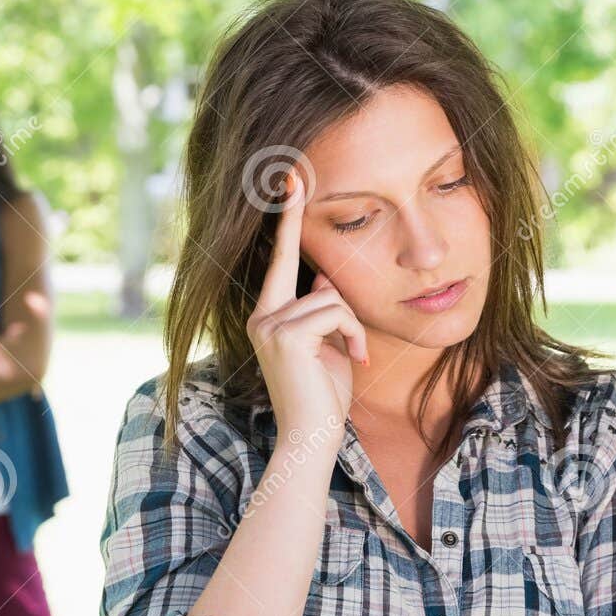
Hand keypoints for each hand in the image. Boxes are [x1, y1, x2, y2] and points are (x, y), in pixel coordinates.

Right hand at [246, 169, 367, 437]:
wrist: (312, 437)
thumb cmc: (324, 396)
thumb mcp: (328, 344)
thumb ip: (322, 307)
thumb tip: (324, 278)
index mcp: (267, 316)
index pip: (280, 259)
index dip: (288, 219)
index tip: (291, 178)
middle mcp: (261, 316)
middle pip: (312, 275)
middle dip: (321, 272)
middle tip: (321, 267)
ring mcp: (269, 324)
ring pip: (332, 297)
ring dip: (353, 328)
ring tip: (354, 358)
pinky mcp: (285, 334)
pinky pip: (335, 312)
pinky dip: (353, 335)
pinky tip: (354, 360)